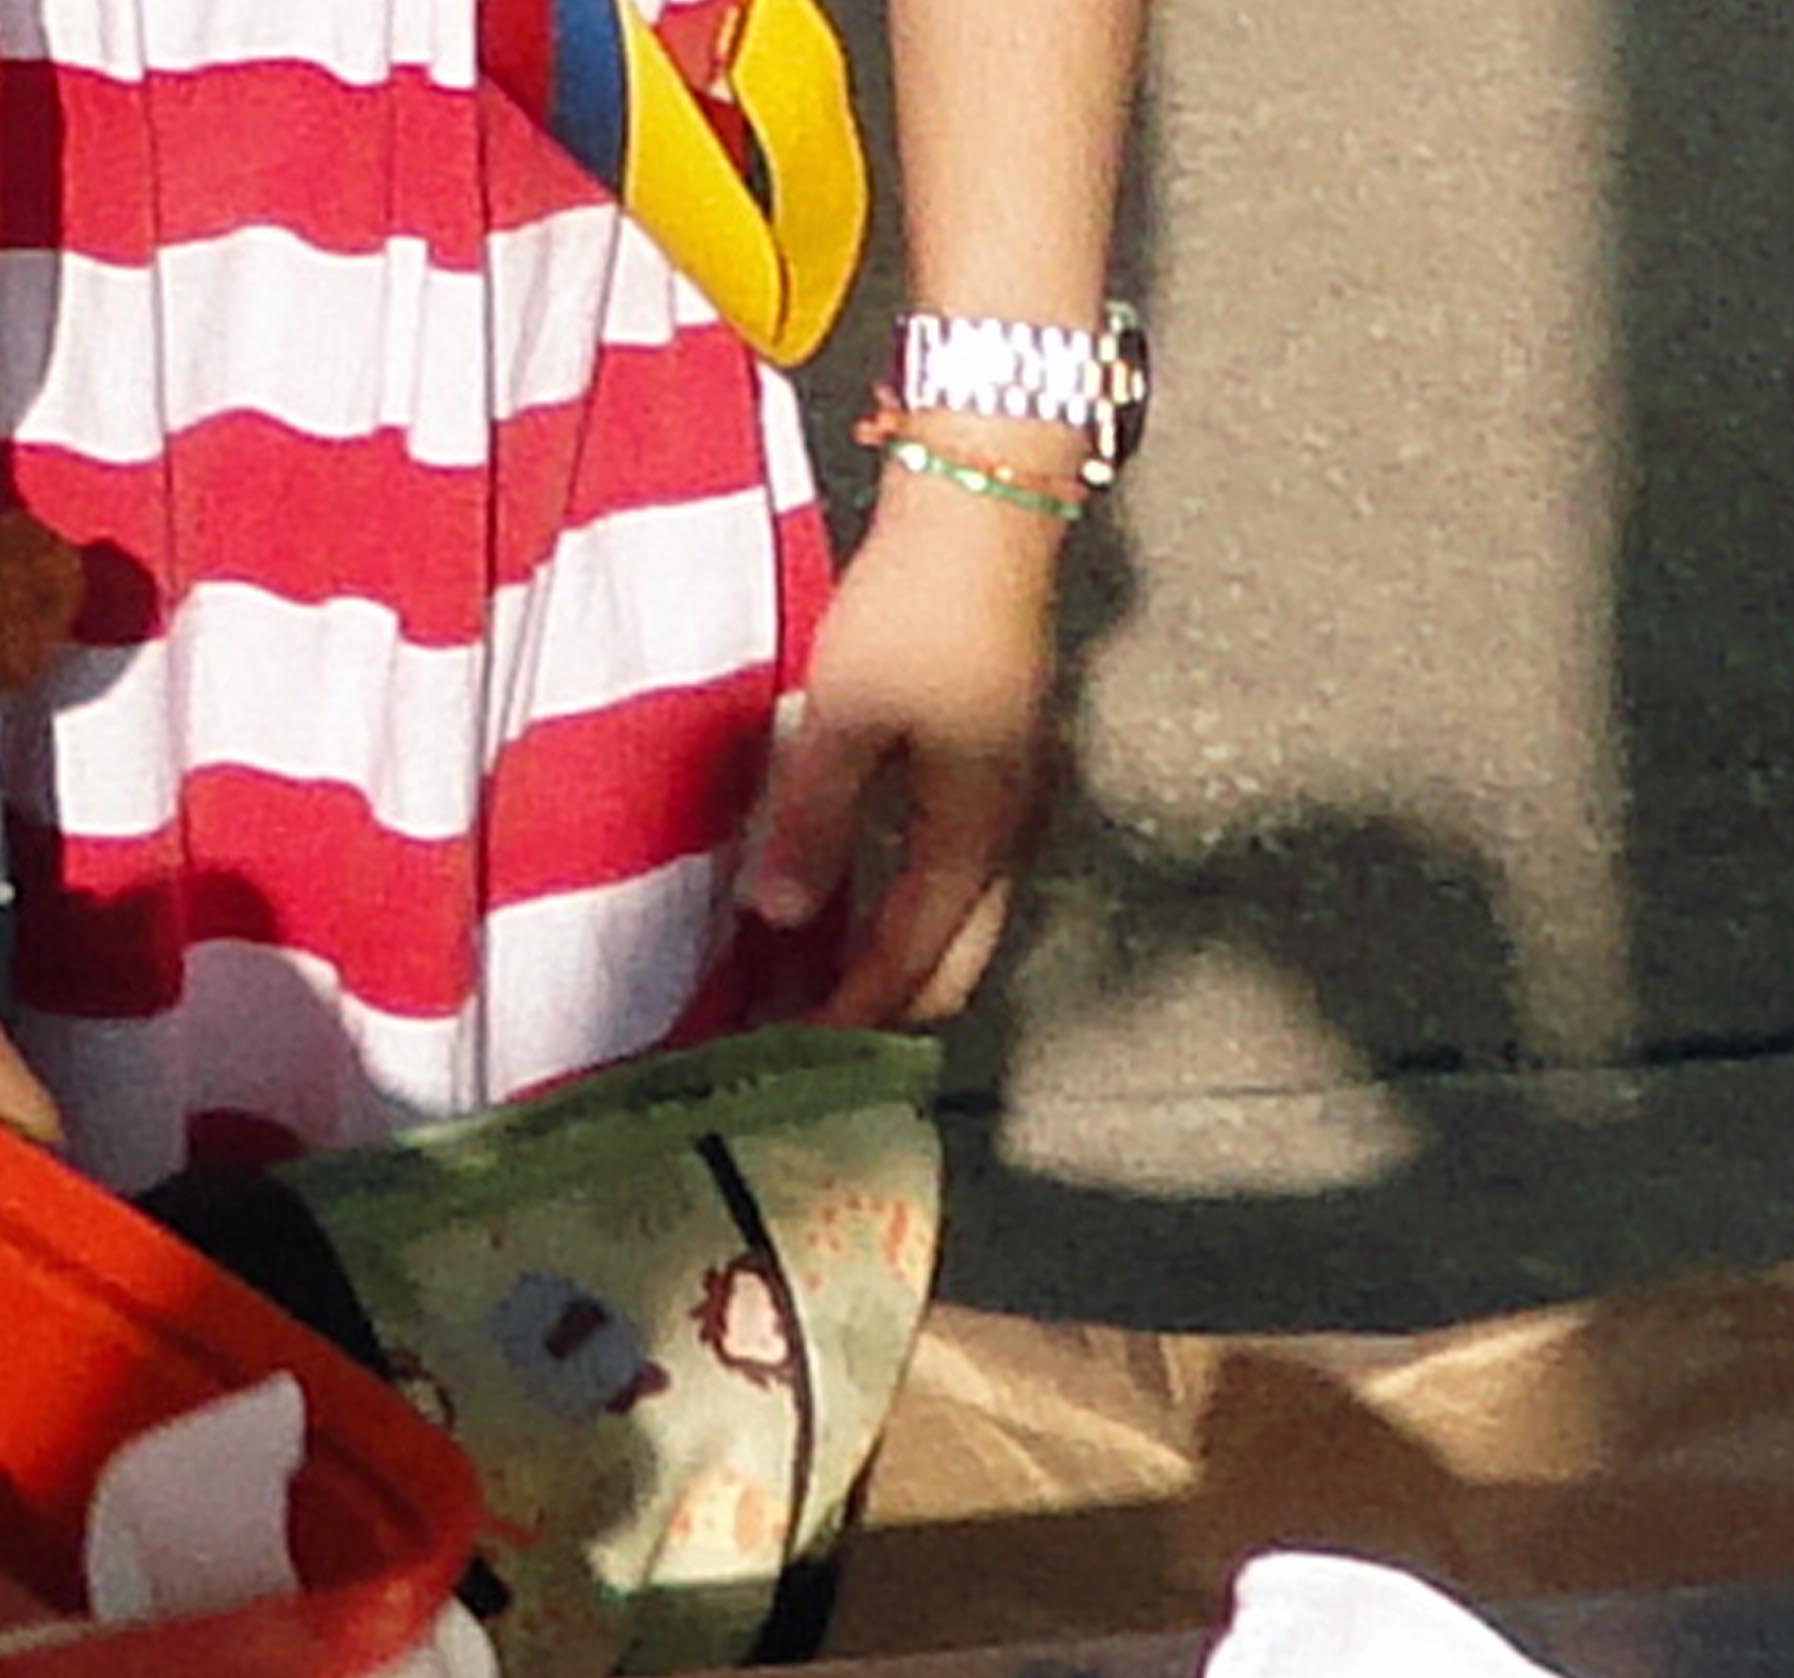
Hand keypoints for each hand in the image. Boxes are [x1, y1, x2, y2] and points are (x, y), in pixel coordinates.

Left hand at [737, 480, 1079, 1028]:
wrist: (990, 505)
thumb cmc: (917, 604)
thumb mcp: (847, 716)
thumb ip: (815, 823)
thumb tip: (779, 918)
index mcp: (974, 829)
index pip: (915, 959)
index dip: (854, 1015)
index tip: (794, 1055)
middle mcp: (1009, 829)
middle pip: (957, 959)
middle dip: (886, 1005)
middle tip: (805, 1032)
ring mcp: (1014, 794)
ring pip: (963, 916)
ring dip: (896, 955)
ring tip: (814, 978)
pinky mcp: (1001, 760)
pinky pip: (957, 868)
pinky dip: (906, 903)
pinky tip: (851, 897)